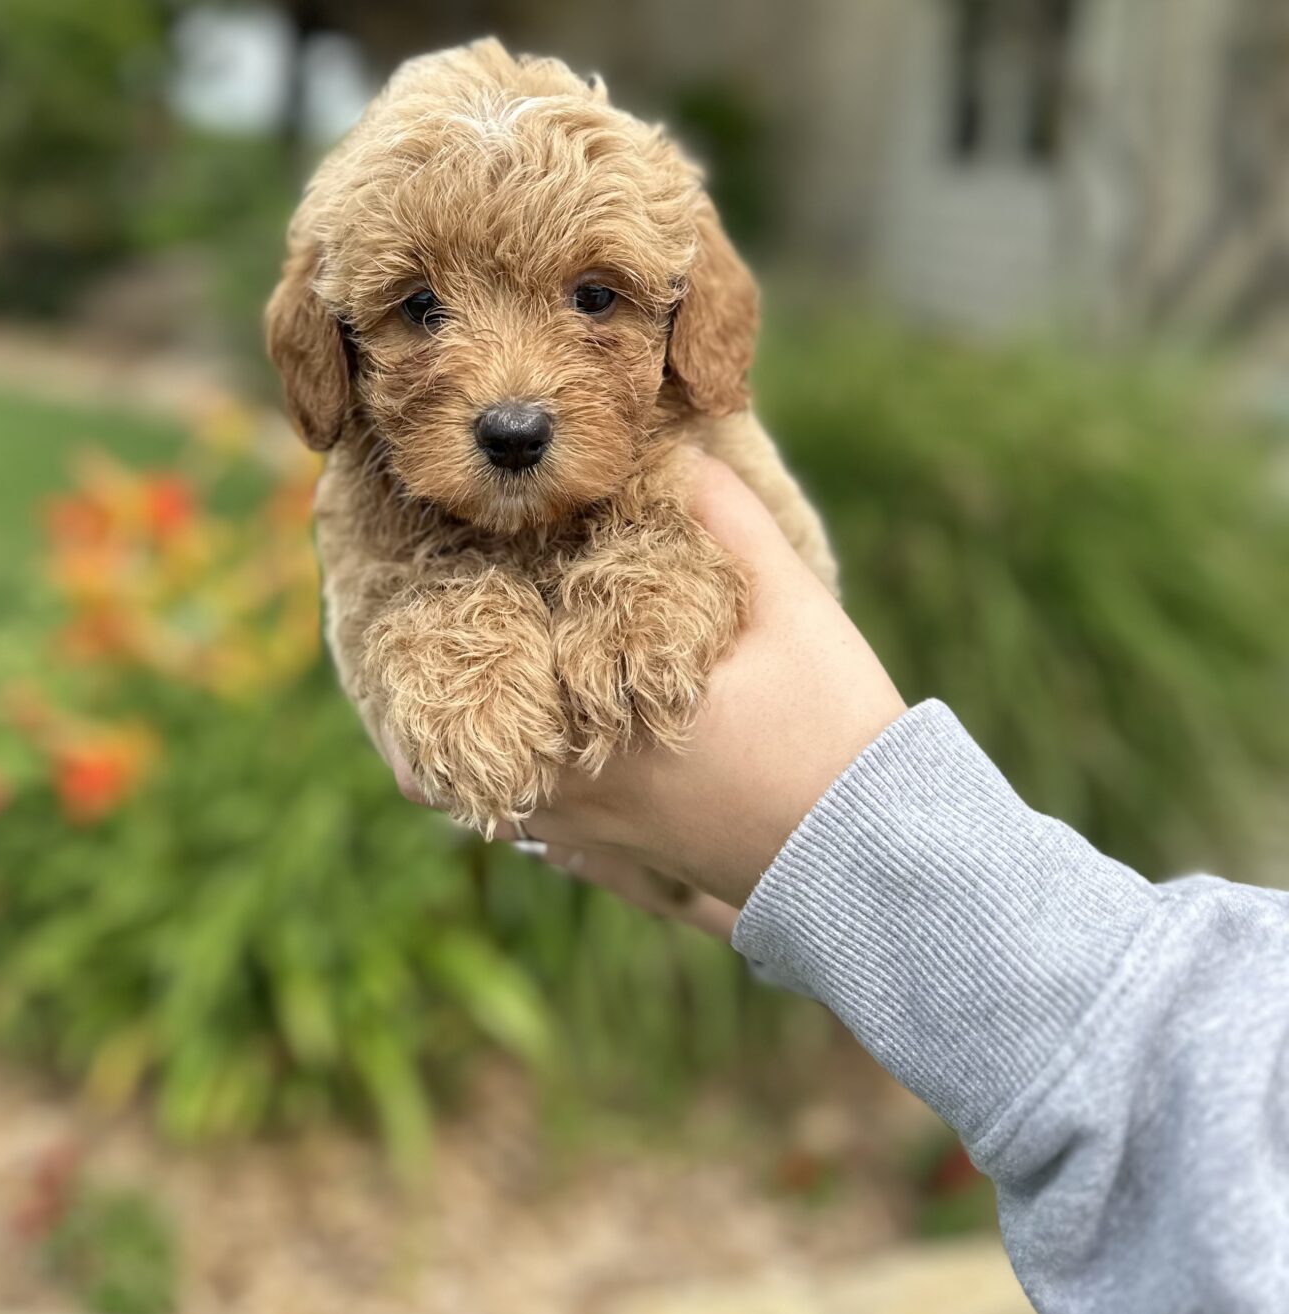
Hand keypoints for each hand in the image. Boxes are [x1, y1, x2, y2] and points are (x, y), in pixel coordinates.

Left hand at [384, 453, 905, 929]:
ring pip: (485, 795)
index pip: (499, 661)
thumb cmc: (837, 729)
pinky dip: (509, 788)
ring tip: (470, 678)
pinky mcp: (620, 862)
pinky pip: (530, 829)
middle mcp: (582, 786)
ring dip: (471, 736)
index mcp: (610, 718)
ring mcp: (595, 834)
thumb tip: (678, 450)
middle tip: (434, 622)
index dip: (459, 615)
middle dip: (439, 682)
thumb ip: (729, 522)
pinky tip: (529, 744)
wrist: (879, 859)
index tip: (453, 566)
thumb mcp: (792, 607)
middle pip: (456, 744)